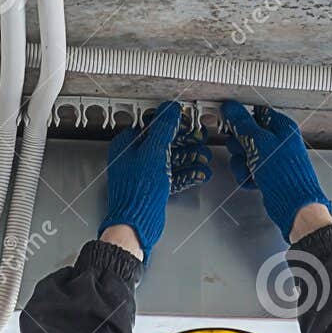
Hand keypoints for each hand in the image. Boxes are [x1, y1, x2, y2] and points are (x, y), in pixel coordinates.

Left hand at [100, 101, 206, 260]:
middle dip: (186, 142)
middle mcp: (133, 159)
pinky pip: (172, 176)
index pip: (152, 126)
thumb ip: (164, 128)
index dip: (172, 123)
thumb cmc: (138, 190)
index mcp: (127, 145)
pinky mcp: (153, 189)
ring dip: (189, 158)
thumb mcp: (154, 152)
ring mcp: (144, 175)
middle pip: (164, 143)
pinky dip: (186, 174)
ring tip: (205, 157)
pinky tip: (199, 173)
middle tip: (201, 139)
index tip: (187, 122)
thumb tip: (170, 110)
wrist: (136, 223)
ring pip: (170, 160)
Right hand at [220, 102, 331, 241]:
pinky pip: (247, 169)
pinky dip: (247, 176)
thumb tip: (230, 108)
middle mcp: (277, 141)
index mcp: (281, 126)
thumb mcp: (260, 143)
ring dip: (242, 164)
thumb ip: (242, 124)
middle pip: (246, 135)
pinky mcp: (266, 173)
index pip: (255, 114)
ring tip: (251, 170)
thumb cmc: (285, 174)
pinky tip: (254, 181)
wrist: (293, 204)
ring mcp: (271, 158)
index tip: (229, 125)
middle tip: (245, 152)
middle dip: (240, 147)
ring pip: (244, 154)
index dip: (240, 119)